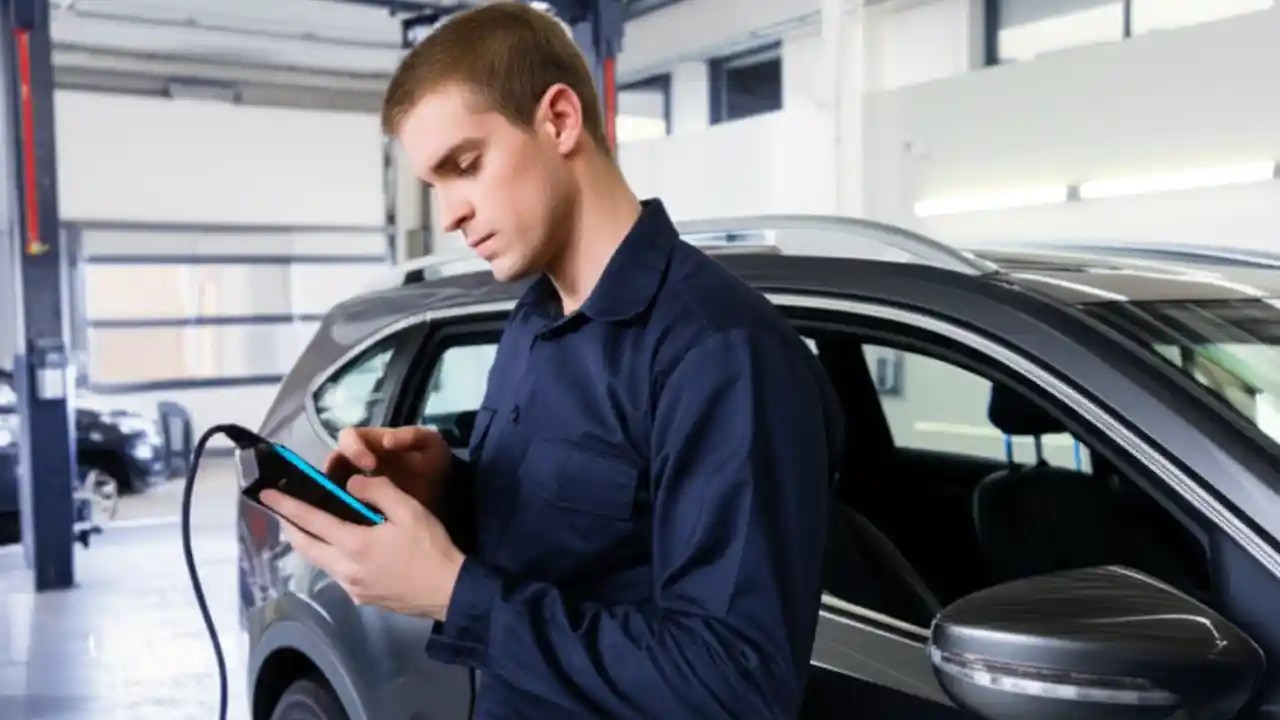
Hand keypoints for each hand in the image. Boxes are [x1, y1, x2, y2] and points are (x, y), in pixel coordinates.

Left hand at [260, 475, 464, 619]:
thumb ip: (377, 491)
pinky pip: (338, 574)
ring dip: (309, 543)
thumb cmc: (430, 547)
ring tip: (310, 527)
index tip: (266, 494)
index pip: (310, 520)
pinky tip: (344, 550)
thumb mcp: (409, 510)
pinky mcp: (361, 599)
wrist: (449, 591)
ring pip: (320, 562)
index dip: (286, 506)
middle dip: (289, 527)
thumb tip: (351, 484)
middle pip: (304, 546)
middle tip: (281, 511)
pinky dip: (331, 557)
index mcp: (353, 543)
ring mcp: (351, 587)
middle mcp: (344, 568)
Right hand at [326, 426, 452, 510]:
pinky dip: (343, 512)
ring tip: (347, 507)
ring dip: (335, 494)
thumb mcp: (430, 444)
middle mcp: (355, 460)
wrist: (442, 493)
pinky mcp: (357, 504)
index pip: (348, 437)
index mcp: (370, 440)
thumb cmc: (432, 461)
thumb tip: (386, 441)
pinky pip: (342, 506)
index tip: (370, 464)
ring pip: (333, 485)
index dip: (353, 448)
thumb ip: (411, 436)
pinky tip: (353, 521)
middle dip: (337, 475)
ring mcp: (354, 483)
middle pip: (333, 463)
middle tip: (354, 491)